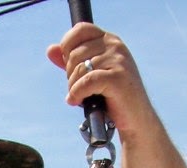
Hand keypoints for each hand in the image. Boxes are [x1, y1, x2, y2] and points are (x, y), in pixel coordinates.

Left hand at [46, 23, 152, 140]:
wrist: (135, 119)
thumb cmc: (112, 97)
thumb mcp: (90, 74)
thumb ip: (71, 61)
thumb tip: (50, 50)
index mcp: (109, 40)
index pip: (80, 29)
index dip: (67, 47)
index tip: (70, 67)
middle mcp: (115, 46)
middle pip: (74, 53)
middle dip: (70, 75)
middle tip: (79, 89)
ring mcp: (118, 61)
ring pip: (78, 69)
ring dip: (73, 87)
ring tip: (82, 97)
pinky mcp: (117, 78)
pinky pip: (85, 82)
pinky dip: (77, 93)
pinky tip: (77, 101)